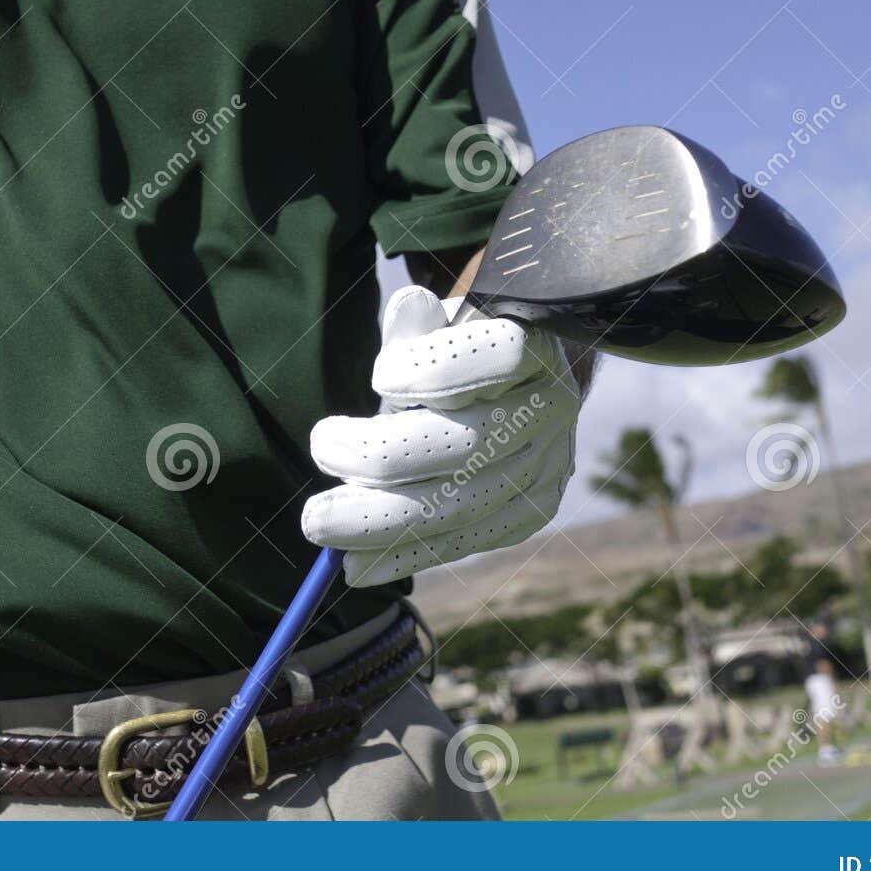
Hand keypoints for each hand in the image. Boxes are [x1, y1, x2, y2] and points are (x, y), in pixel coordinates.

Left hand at [302, 285, 580, 586]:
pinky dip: (403, 557)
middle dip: (385, 455)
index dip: (437, 369)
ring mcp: (544, 470)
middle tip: (323, 448)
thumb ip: (421, 324)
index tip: (379, 375)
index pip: (501, 354)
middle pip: (469, 444)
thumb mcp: (445, 322)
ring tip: (319, 522)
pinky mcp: (527, 515)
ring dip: (380, 520)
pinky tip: (354, 565)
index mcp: (537, 349)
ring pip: (459, 506)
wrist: (524, 385)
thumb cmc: (466, 346)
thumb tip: (407, 305)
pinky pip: (461, 544)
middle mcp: (551, 411)